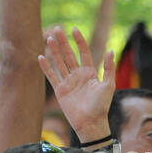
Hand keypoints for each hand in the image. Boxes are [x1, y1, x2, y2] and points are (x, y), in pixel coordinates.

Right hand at [38, 26, 115, 140]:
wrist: (90, 123)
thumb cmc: (101, 106)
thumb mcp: (108, 85)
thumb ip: (109, 68)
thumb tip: (110, 51)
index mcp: (90, 72)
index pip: (83, 52)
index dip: (79, 41)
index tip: (74, 30)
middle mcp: (78, 75)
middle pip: (69, 55)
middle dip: (63, 42)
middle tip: (57, 29)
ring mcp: (68, 82)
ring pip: (59, 63)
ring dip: (54, 51)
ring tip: (49, 39)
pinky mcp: (60, 90)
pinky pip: (52, 76)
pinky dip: (46, 67)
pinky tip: (40, 57)